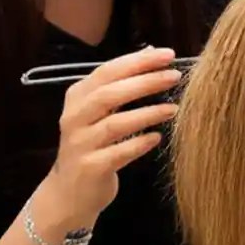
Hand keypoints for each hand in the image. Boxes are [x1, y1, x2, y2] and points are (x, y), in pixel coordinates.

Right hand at [37, 48, 182, 226]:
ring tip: (174, 109)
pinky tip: (157, 137)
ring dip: (147, 114)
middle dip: (144, 82)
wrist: (70, 192)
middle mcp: (74, 118)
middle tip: (175, 77)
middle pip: (109, 94)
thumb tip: (152, 52)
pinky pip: (118, 153)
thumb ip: (121, 82)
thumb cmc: (93, 143)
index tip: (168, 55)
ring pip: (114, 124)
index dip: (137, 62)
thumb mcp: (100, 110)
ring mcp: (80, 145)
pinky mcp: (90, 168)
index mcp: (77, 97)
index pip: (107, 71)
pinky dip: (139, 144)